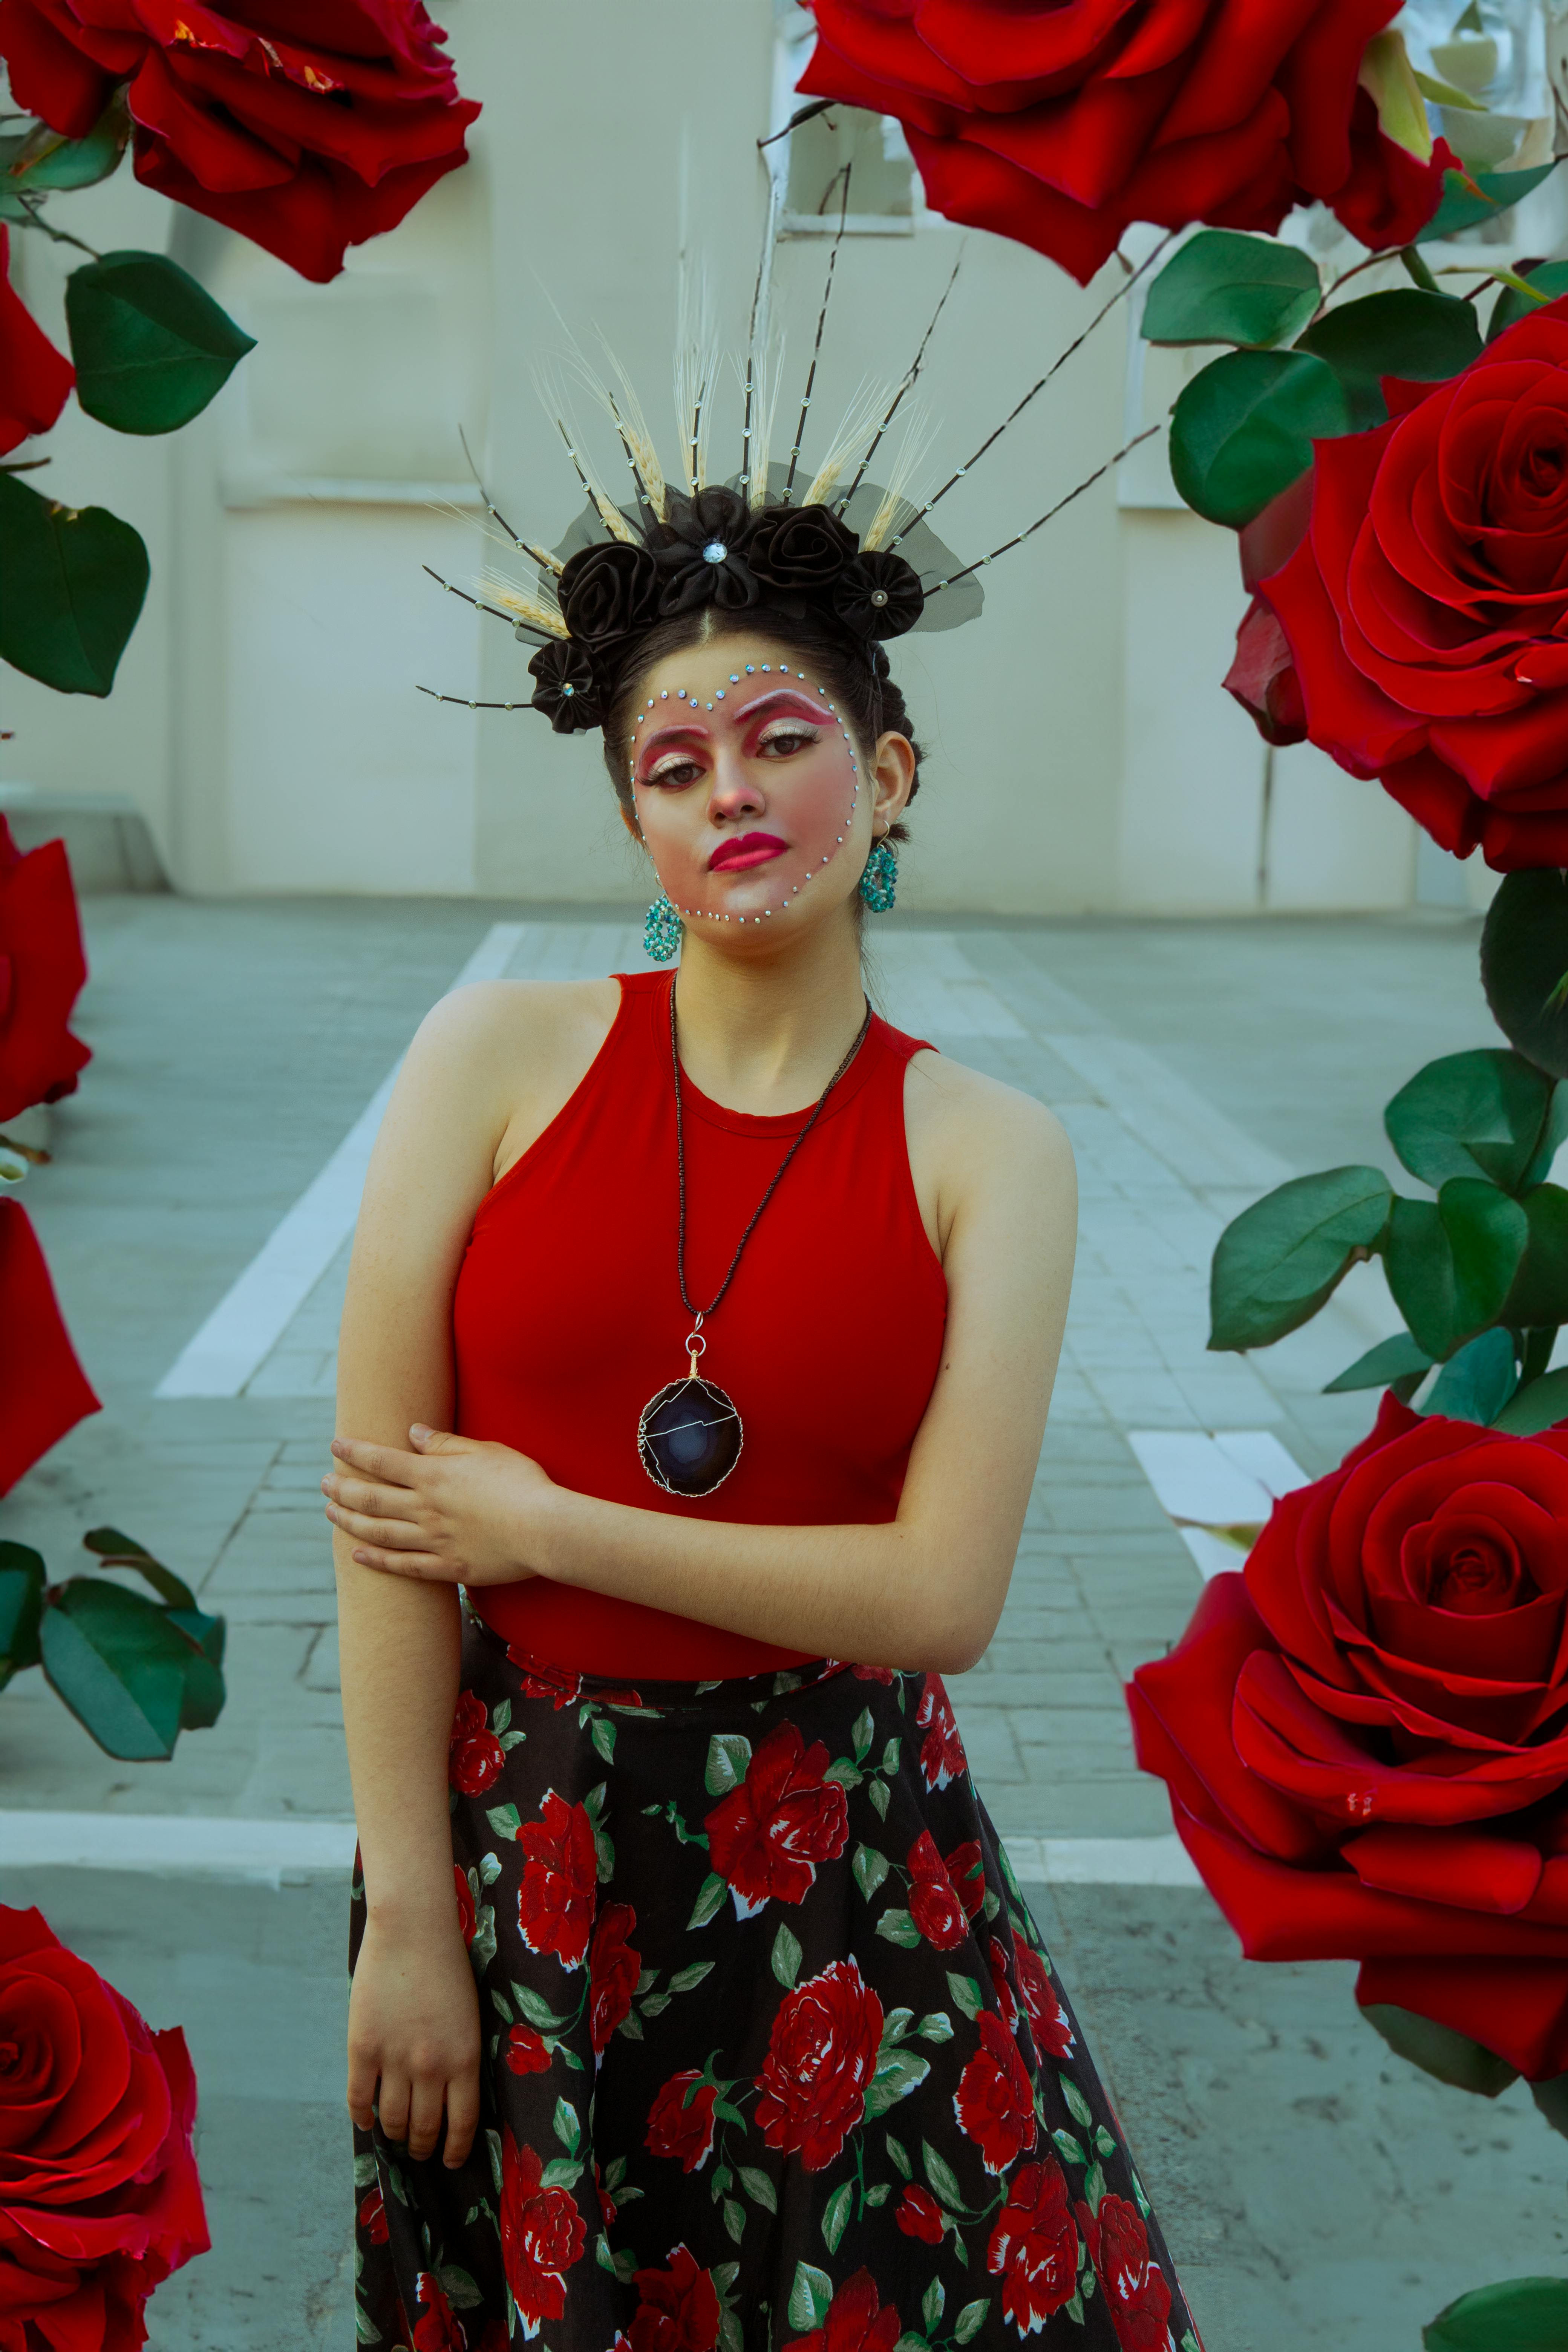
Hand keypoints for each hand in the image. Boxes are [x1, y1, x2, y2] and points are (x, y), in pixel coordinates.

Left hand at [324, 1426, 555, 1583]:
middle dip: (343, 1488)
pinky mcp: (448, 1567)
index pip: (383, 1461)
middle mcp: (426, 1508)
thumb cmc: (522, 1482)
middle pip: (372, 1498)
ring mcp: (434, 1541)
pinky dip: (377, 1561)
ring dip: (350, 1522)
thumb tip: (414, 1432)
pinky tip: (358, 1555)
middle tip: (324, 1483)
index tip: (335, 1445)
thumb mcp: (487, 1451)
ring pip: (379, 1532)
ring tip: (331, 1513)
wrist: (544, 1528)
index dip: (355, 1452)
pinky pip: (404, 1567)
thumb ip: (447, 1444)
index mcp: (435, 1476)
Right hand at [348, 1905, 480, 2166]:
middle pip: (425, 2127)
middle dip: (423, 2146)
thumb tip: (448, 2097)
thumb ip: (458, 2058)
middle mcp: (431, 2066)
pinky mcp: (362, 2047)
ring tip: (396, 2134)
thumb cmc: (448, 1967)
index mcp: (464, 2058)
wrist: (413, 1929)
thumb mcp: (469, 2017)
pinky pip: (359, 2097)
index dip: (455, 2148)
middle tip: (420, 2151)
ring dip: (395, 2133)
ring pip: (392, 2118)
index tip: (450, 2160)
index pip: (462, 2123)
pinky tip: (366, 2119)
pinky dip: (362, 2116)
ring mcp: (394, 2058)